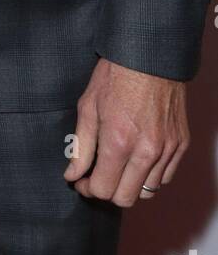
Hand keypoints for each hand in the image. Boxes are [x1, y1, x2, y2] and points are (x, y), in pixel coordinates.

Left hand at [63, 58, 188, 205]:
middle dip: (107, 191)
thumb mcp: (88, 107)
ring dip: (129, 184)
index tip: (81, 180)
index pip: (103, 189)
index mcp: (118, 142)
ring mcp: (167, 149)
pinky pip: (165, 177)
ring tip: (118, 166)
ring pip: (147, 191)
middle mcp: (146, 151)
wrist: (149, 56)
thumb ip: (81, 147)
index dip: (88, 188)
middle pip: (126, 198)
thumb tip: (72, 174)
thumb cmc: (115, 76)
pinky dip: (150, 175)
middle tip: (97, 177)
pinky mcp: (181, 144)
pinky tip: (137, 159)